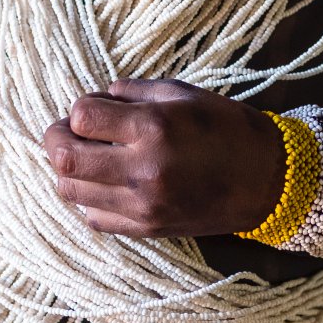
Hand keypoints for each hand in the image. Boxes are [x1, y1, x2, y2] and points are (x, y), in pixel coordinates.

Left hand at [43, 78, 285, 237]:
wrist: (267, 181)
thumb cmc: (227, 128)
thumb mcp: (183, 93)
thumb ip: (132, 92)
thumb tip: (94, 100)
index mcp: (154, 128)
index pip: (81, 117)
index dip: (78, 110)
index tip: (93, 109)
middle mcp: (143, 170)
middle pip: (65, 160)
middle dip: (55, 140)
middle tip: (65, 132)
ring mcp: (142, 206)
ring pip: (71, 192)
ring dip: (69, 171)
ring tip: (87, 157)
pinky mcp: (146, 229)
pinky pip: (93, 217)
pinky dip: (89, 198)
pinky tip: (106, 183)